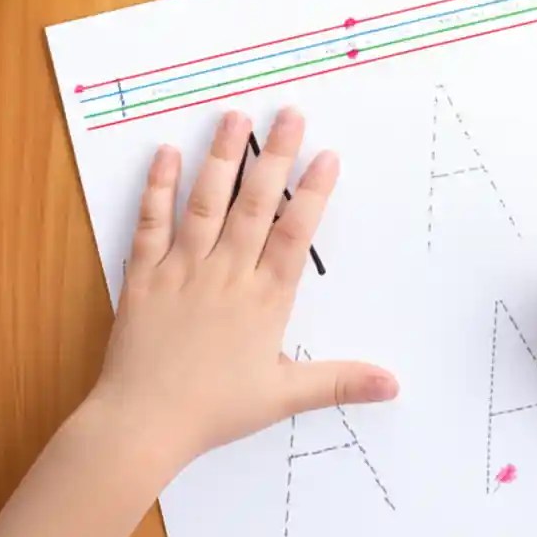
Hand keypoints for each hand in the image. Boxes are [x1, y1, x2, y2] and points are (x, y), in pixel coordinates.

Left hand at [88, 108, 398, 460]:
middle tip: (289, 113)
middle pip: (255, 205)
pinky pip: (151, 223)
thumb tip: (393, 384)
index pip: (293, 235)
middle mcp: (226, 275)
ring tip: (234, 116)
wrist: (143, 423)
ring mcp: (182, 270)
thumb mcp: (284, 397)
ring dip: (222, 157)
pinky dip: (157, 187)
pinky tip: (165, 153)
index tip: (327, 155)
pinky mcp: (144, 276)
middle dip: (275, 156)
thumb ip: (340, 382)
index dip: (312, 193)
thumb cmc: (214, 410)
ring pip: (206, 203)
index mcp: (263, 300)